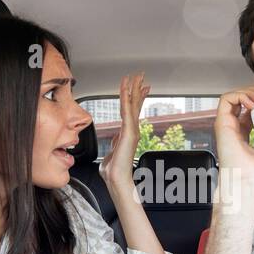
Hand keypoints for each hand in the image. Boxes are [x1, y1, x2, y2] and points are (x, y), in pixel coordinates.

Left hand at [99, 71, 149, 191]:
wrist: (116, 179)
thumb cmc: (113, 170)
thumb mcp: (112, 151)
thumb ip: (114, 143)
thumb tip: (114, 141)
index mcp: (128, 132)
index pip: (133, 110)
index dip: (137, 97)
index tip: (141, 87)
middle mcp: (132, 129)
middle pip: (136, 104)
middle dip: (138, 88)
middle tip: (141, 75)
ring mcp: (132, 129)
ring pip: (132, 103)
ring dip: (134, 88)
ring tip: (137, 75)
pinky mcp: (128, 131)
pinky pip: (126, 109)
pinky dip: (126, 96)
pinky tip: (126, 87)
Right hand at [214, 86, 253, 192]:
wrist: (247, 181)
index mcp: (242, 134)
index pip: (246, 109)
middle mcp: (232, 128)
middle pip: (240, 100)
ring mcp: (226, 125)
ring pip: (232, 96)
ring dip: (248, 92)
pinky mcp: (222, 123)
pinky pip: (226, 99)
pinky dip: (240, 95)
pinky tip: (253, 102)